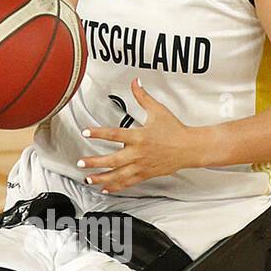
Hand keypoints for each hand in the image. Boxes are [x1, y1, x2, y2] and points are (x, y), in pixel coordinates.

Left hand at [77, 79, 198, 190]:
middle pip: (112, 160)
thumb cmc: (175, 130)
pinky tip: (105, 188)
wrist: (189, 148)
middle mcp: (138, 153)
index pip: (114, 134)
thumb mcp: (157, 110)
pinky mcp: (145, 174)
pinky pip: (128, 183)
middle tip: (81, 162)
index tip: (86, 132)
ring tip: (88, 179)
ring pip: (118, 175)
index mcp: (139, 136)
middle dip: (95, 162)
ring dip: (102, 178)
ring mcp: (141, 166)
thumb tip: (135, 82)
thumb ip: (143, 97)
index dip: (98, 133)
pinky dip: (116, 186)